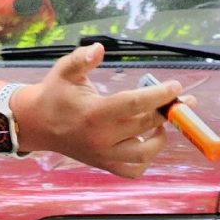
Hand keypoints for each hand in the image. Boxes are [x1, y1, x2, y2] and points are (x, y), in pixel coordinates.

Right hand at [12, 43, 184, 177]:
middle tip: (181, 101)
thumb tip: (100, 49)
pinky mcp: (105, 165)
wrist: (38, 125)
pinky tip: (147, 142)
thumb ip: (83, 59)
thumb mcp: (65, 71)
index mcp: (95, 113)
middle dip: (167, 112)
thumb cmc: (55, 94)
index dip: (159, 95)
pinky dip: (146, 160)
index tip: (176, 86)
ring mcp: (105, 155)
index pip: (135, 104)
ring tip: (162, 122)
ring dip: (160, 138)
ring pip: (145, 153)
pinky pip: (133, 170)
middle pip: (145, 125)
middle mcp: (102, 138)